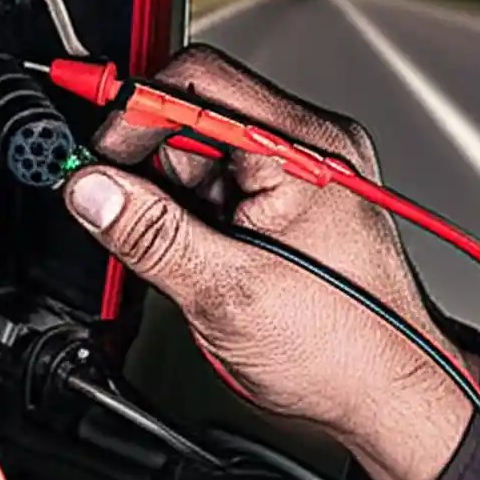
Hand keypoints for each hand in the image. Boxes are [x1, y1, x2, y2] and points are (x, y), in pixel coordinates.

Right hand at [63, 45, 472, 479]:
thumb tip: (91, 189)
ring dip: (168, 199)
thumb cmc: (344, 348)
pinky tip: (199, 258)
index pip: (199, 84)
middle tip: (125, 216)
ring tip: (185, 258)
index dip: (135, 113)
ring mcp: (298, 174)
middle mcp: (308, 148)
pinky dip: (189, 217)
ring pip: (197, 155)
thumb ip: (151, 234)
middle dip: (148, 165)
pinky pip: (216, 186)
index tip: (96, 153)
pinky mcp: (287, 202)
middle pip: (193, 115)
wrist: (388, 396)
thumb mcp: (229, 291)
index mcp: (304, 149)